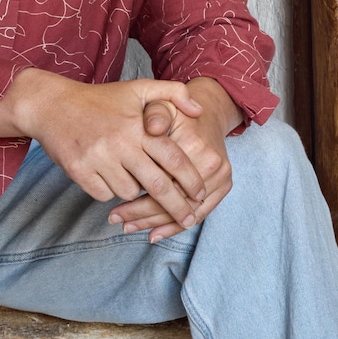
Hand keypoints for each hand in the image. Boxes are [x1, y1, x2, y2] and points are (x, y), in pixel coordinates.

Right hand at [6, 72, 233, 239]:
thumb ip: (173, 93)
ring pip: (129, 193)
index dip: (191, 180)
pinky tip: (106, 175)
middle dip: (177, 206)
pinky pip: (104, 195)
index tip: (200, 194)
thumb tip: (200, 109)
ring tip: (130, 175)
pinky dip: (109, 191)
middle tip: (189, 218)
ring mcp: (98, 158)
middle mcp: (120, 143)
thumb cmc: (100, 99)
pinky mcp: (78, 171)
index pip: (173, 159)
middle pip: (157, 185)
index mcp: (139, 126)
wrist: (51, 105)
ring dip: (135, 191)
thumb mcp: (138, 88)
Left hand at [108, 79, 240, 239]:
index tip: (113, 208)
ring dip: (156, 222)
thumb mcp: (162, 105)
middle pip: (174, 200)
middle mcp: (212, 164)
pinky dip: (176, 226)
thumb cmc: (177, 112)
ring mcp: (221, 176)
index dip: (136, 197)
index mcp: (195, 146)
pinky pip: (200, 213)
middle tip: (118, 221)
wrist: (208, 112)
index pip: (162, 181)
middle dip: (143, 215)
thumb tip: (152, 127)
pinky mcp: (224, 185)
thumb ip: (156, 113)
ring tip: (130, 228)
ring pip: (185, 210)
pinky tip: (155, 234)